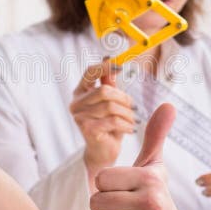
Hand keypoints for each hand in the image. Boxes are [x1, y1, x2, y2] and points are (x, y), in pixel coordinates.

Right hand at [70, 59, 136, 184]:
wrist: (102, 153)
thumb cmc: (108, 125)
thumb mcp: (111, 101)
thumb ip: (109, 82)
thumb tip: (108, 57)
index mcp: (80, 92)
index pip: (90, 72)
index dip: (106, 66)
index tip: (122, 66)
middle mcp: (76, 103)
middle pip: (104, 91)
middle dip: (124, 99)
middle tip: (134, 108)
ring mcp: (79, 117)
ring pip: (110, 107)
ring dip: (127, 114)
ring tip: (132, 121)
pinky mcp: (87, 129)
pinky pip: (112, 121)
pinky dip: (126, 124)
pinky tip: (130, 129)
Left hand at [89, 103, 185, 209]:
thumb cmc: (152, 197)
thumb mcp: (153, 167)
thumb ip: (155, 136)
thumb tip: (169, 104)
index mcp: (150, 178)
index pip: (100, 179)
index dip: (105, 187)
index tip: (122, 191)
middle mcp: (153, 202)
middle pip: (95, 202)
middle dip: (102, 208)